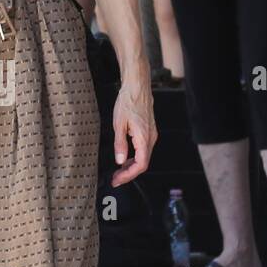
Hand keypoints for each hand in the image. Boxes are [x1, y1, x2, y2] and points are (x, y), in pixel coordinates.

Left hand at [111, 68, 157, 186]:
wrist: (137, 87)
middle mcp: (151, 138)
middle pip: (143, 164)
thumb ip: (120, 144)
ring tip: (118, 171)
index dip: (129, 175)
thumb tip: (120, 160)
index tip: (118, 179)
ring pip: (143, 157)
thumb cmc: (128, 101)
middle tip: (115, 178)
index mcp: (144, 138)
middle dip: (128, 173)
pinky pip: (143, 149)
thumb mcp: (119, 124)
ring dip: (131, 166)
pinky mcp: (148, 131)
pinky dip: (134, 157)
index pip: (141, 165)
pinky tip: (125, 158)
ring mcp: (151, 135)